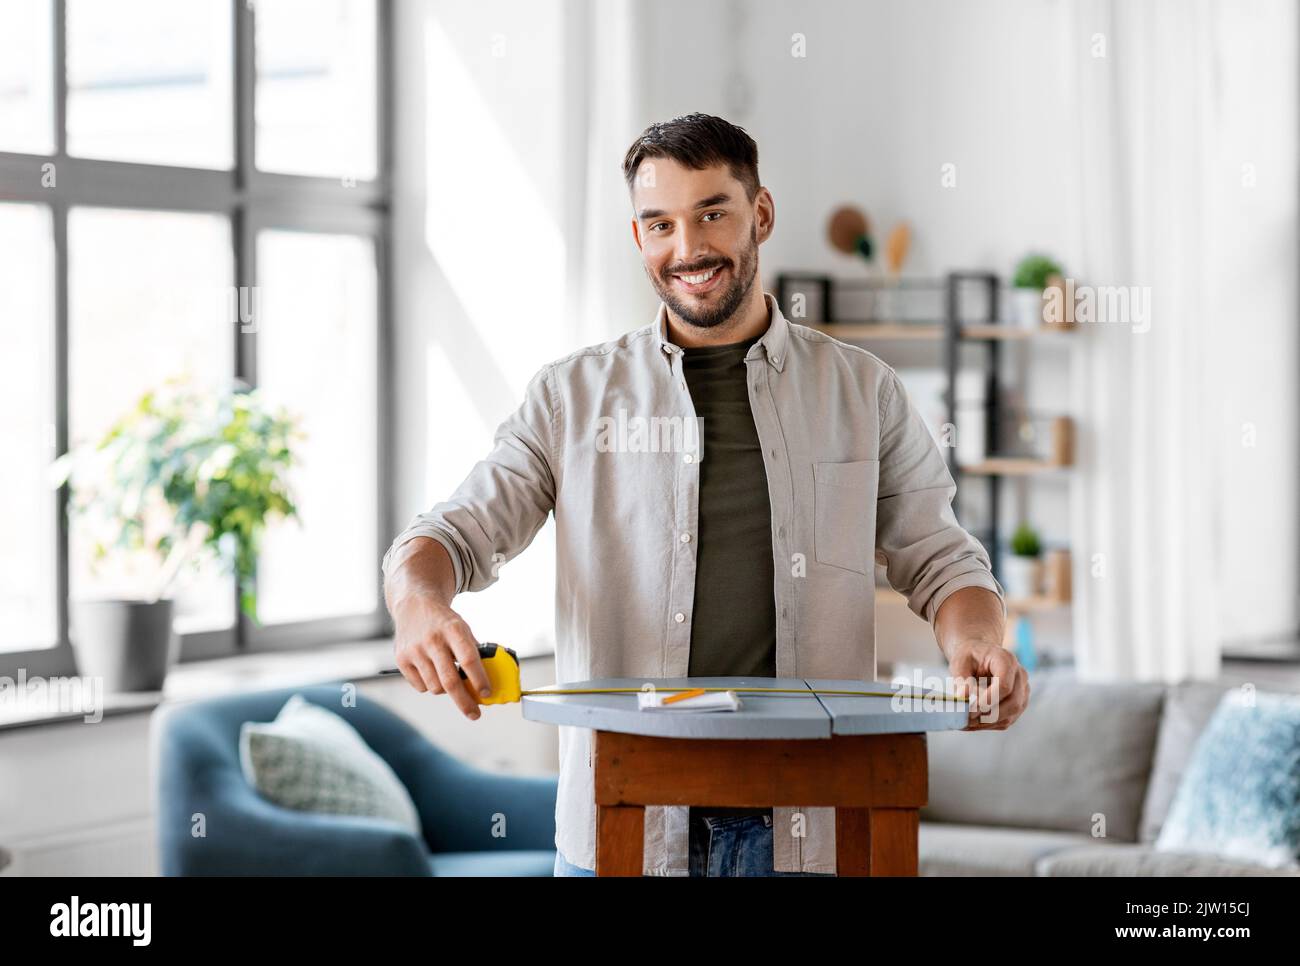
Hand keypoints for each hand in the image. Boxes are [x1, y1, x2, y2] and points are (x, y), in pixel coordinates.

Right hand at [391, 591, 490, 720]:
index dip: (480, 679)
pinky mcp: (401, 659)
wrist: (414, 605)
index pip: (469, 660)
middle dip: (465, 702)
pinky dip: (429, 685)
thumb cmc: (445, 623)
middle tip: (475, 714)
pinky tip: (430, 669)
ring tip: (448, 677)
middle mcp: (433, 640)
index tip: (487, 693)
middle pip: (450, 681)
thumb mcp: (463, 628)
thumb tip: (485, 684)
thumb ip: (474, 652)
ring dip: (446, 689)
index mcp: (453, 629)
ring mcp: (415, 650)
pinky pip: (421, 687)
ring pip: (435, 687)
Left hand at [946, 641, 1029, 730]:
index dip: (988, 701)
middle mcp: (1020, 676)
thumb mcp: (959, 663)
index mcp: (1006, 660)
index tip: (970, 710)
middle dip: (989, 715)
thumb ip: (962, 681)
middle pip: (1013, 703)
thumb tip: (964, 697)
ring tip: (964, 723)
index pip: (1004, 686)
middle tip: (966, 720)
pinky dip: (988, 724)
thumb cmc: (968, 658)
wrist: (977, 655)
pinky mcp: (1018, 704)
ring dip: (987, 722)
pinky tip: (971, 724)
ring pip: (1010, 715)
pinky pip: (1006, 720)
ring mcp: (1023, 691)